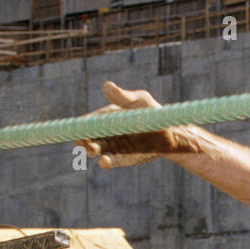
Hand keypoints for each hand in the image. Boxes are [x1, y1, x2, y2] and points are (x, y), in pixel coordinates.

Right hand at [79, 81, 197, 167]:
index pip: (86, 123)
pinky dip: (106, 162)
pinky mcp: (123, 159)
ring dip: (92, 151)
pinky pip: (111, 162)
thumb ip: (124, 97)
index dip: (79, 126)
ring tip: (94, 150)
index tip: (77, 129)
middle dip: (83, 140)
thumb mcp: (141, 101)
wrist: (172, 133)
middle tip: (85, 141)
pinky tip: (105, 161)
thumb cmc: (154, 112)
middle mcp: (106, 133)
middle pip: (86, 138)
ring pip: (96, 151)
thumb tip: (107, 86)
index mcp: (106, 117)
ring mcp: (113, 147)